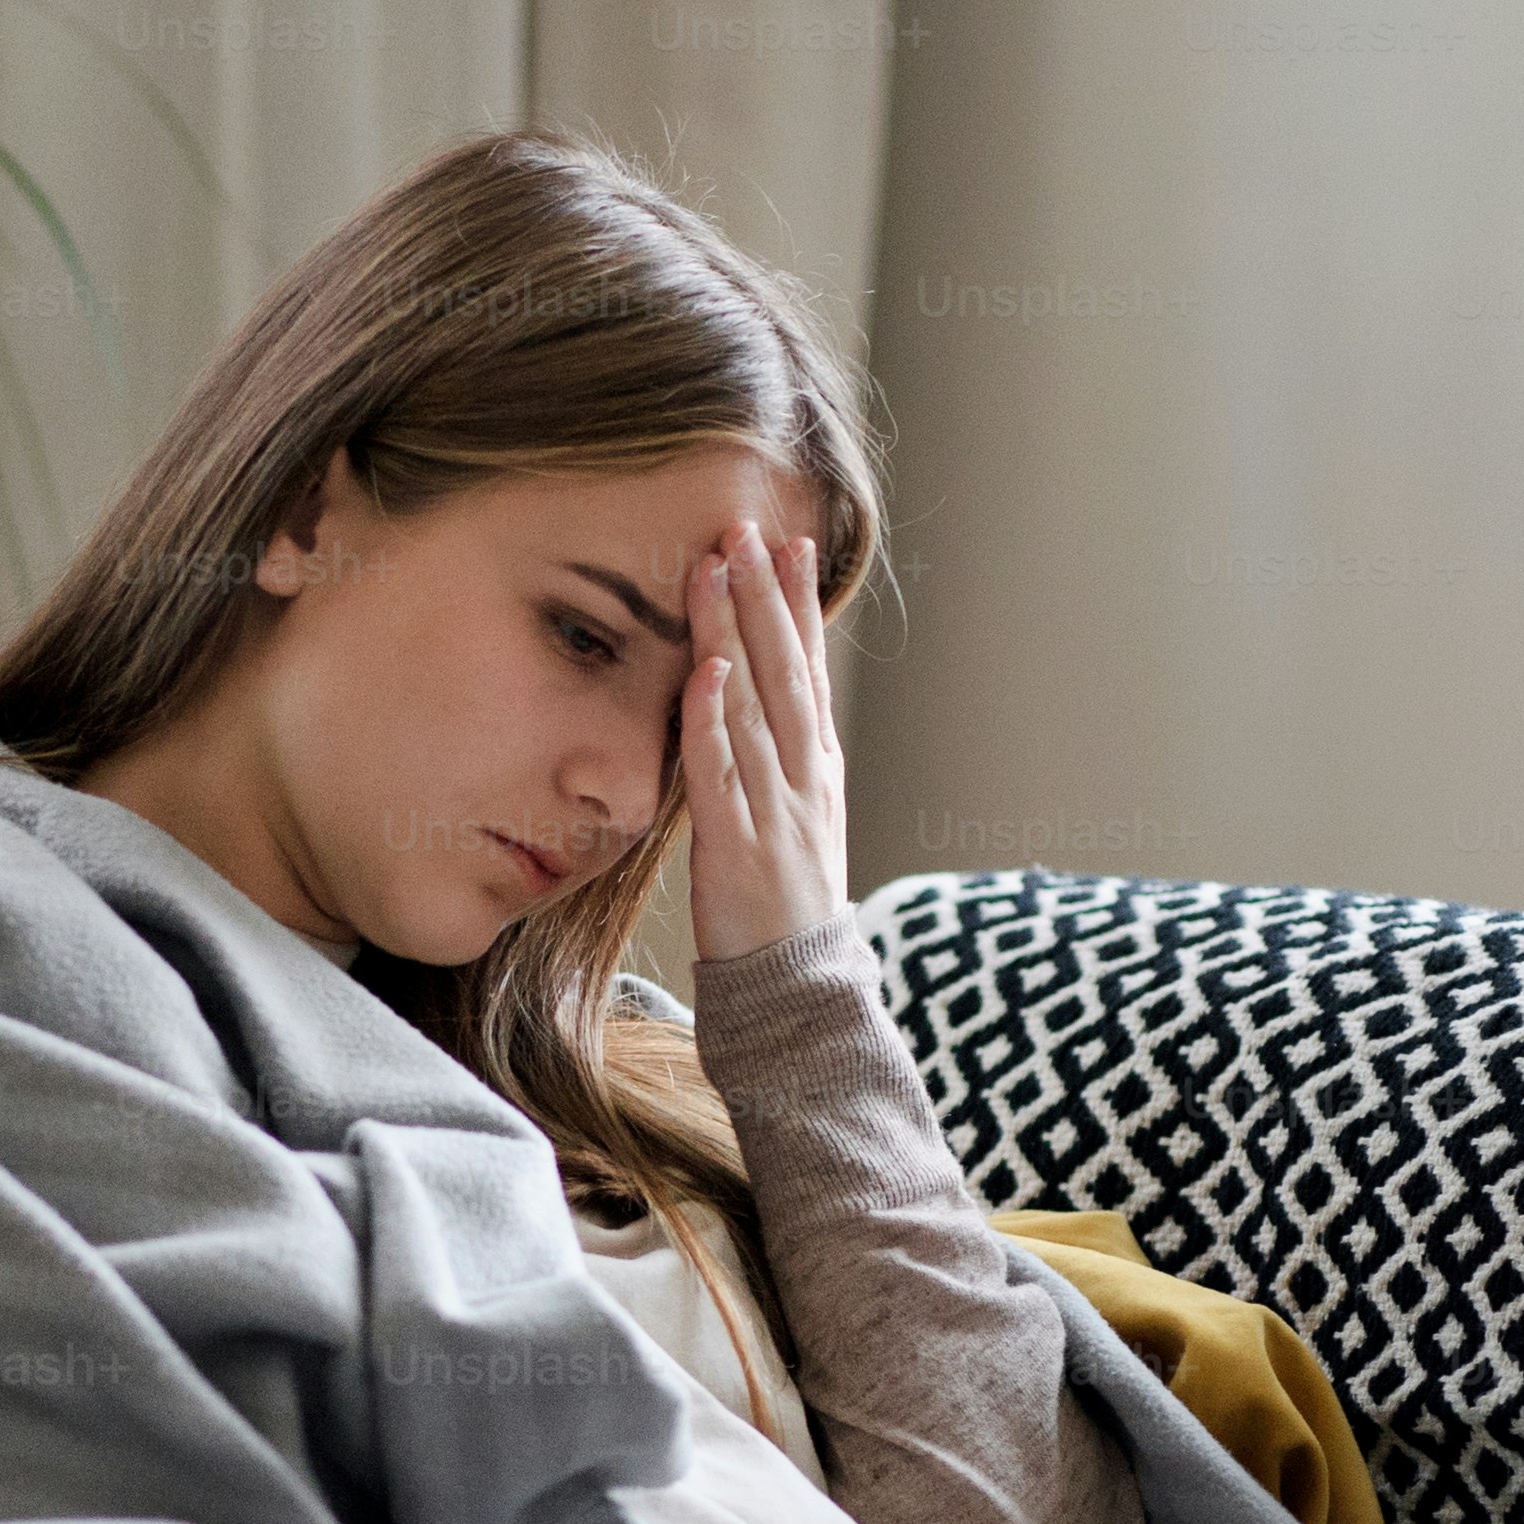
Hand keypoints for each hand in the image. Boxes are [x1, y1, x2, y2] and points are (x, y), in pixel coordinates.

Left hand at [680, 513, 847, 962]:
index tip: (791, 544)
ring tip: (716, 566)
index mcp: (819, 770)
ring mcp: (775, 809)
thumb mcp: (796, 824)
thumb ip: (778, 764)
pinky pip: (722, 770)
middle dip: (765, 595)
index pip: (811, 671)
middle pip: (785, 671)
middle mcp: (805, 778)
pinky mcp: (737, 846)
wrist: (797, 995)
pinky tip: (704, 667)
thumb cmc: (785, 910)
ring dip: (734, 630)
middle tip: (745, 528)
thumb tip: (752, 708)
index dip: (802, 606)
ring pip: (753, 703)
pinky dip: (712, 716)